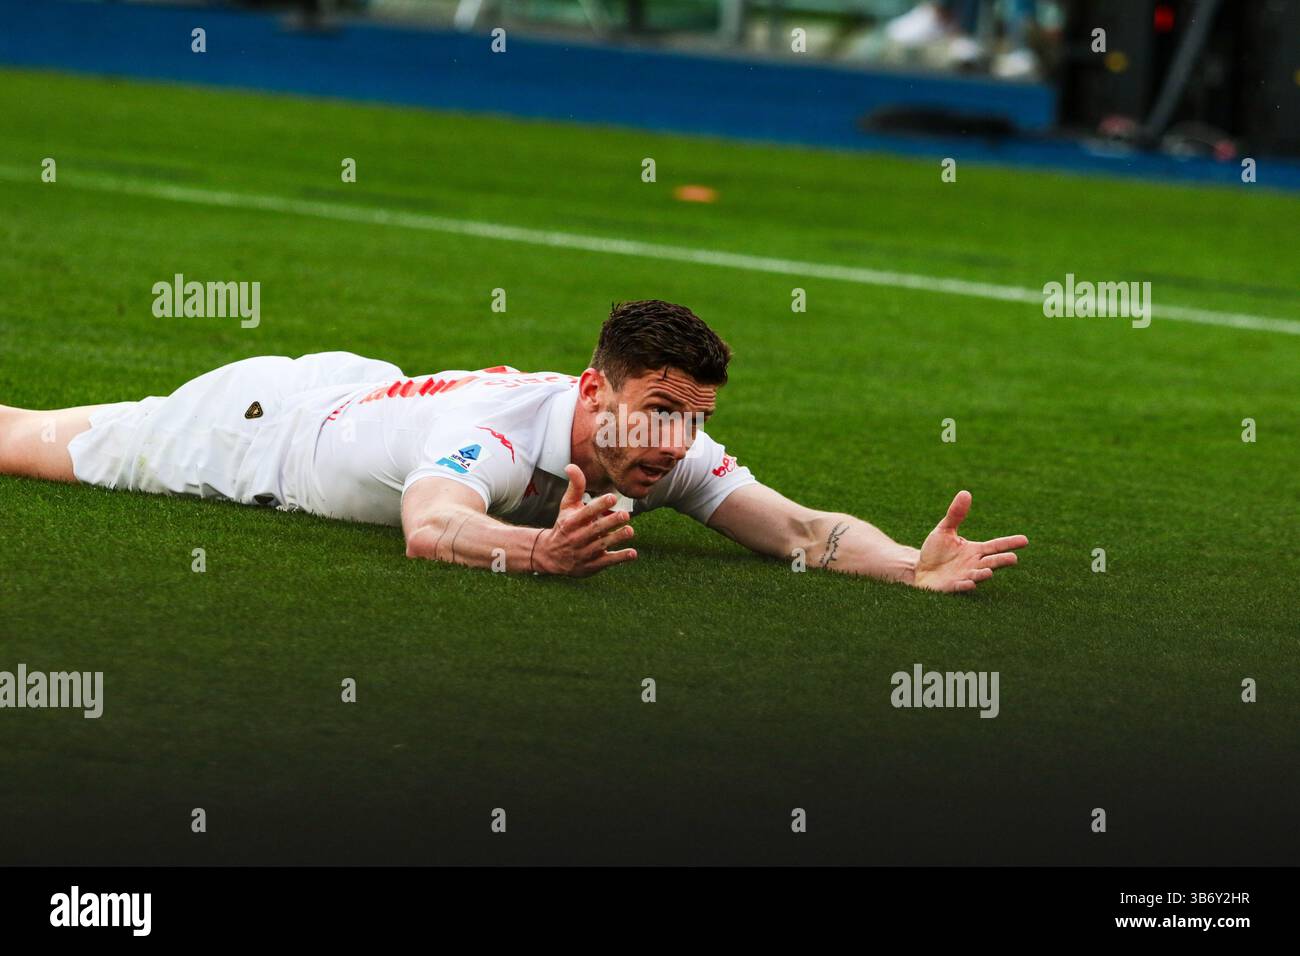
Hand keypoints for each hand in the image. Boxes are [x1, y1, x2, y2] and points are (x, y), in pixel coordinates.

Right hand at [534, 465, 637, 576]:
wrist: (550, 555)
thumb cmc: (564, 525)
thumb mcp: (566, 506)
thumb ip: (575, 487)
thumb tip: (571, 465)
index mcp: (571, 522)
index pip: (585, 513)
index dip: (598, 505)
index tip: (612, 497)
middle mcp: (577, 538)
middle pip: (594, 530)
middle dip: (610, 522)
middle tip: (625, 515)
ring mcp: (584, 553)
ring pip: (601, 546)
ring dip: (616, 538)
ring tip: (630, 531)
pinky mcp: (591, 565)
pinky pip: (607, 562)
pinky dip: (620, 558)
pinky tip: (632, 553)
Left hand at [912, 490, 1026, 592]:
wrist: (920, 570)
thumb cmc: (935, 551)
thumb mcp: (945, 530)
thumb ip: (956, 514)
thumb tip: (965, 492)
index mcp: (975, 550)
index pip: (995, 546)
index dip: (1009, 543)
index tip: (1025, 540)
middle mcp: (973, 564)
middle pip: (991, 562)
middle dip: (1001, 561)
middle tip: (1013, 559)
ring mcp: (964, 576)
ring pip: (977, 575)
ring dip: (983, 574)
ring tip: (990, 572)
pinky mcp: (951, 586)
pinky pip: (960, 586)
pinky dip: (965, 585)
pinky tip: (970, 583)